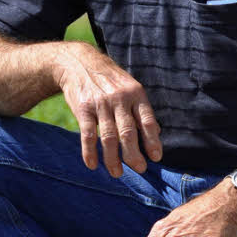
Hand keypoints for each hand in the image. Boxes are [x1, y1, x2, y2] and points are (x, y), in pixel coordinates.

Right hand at [55, 44, 161, 175]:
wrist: (79, 62)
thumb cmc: (110, 81)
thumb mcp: (131, 88)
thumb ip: (141, 111)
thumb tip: (157, 134)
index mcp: (136, 94)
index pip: (147, 121)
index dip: (152, 140)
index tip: (156, 157)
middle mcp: (120, 99)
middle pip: (128, 132)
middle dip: (134, 154)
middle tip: (140, 169)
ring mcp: (100, 104)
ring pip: (109, 137)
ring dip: (113, 158)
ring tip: (117, 173)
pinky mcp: (83, 108)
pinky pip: (88, 134)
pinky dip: (89, 152)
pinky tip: (92, 165)